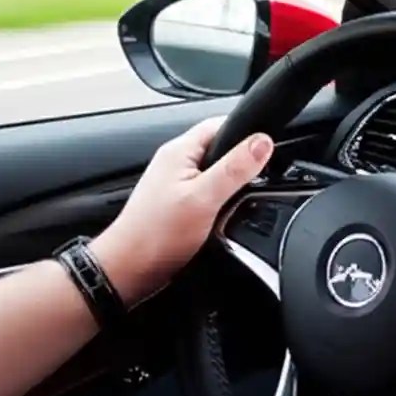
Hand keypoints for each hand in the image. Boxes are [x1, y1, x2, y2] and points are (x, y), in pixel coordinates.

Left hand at [91, 117, 272, 305]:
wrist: (128, 271)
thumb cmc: (155, 235)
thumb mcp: (204, 198)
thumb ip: (235, 168)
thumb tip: (263, 142)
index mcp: (180, 151)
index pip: (221, 124)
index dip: (247, 134)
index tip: (267, 151)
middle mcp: (175, 164)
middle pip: (221, 149)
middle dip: (242, 164)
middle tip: (255, 182)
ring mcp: (175, 185)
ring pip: (216, 174)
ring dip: (232, 186)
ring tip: (237, 203)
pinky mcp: (178, 205)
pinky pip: (208, 194)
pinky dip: (221, 202)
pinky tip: (224, 217)